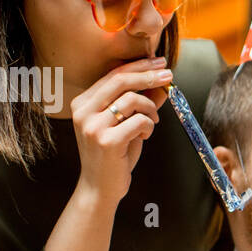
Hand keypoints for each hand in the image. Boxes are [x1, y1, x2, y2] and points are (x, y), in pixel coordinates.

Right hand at [70, 58, 171, 205]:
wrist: (100, 188)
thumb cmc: (114, 155)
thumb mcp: (126, 124)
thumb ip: (140, 103)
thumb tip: (161, 83)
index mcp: (82, 103)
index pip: (113, 75)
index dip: (139, 66)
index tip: (159, 62)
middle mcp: (83, 112)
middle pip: (121, 80)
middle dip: (149, 75)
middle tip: (169, 76)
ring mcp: (93, 126)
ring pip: (133, 100)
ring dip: (151, 110)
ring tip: (152, 123)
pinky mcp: (107, 141)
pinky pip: (140, 120)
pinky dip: (149, 126)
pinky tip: (145, 135)